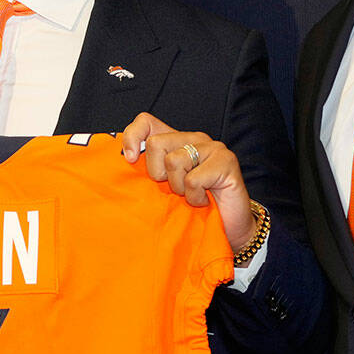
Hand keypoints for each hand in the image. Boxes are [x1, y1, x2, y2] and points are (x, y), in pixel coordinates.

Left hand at [116, 113, 259, 253]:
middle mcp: (194, 138)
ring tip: (193, 195)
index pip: (146, 122)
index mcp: (176, 142)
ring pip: (174, 160)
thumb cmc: (193, 211)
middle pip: (156, 144)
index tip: (130, 160)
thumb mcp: (162, 191)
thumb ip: (147, 173)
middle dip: (159, 175)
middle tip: (175, 190)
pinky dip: (195, 197)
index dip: (133, 137)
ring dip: (180, 188)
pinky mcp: (226, 160)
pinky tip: (205, 201)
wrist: (229, 230)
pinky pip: (193, 179)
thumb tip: (124, 163)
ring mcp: (212, 147)